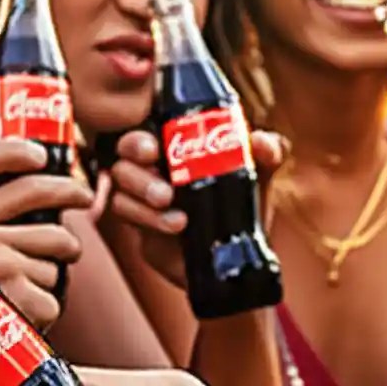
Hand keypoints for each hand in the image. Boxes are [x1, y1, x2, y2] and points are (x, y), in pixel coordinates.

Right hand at [0, 139, 93, 328]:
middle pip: (31, 192)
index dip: (6, 150)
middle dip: (68, 190)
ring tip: (49, 272)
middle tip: (81, 196)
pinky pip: (54, 294)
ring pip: (53, 244)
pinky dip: (49, 308)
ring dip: (62, 259)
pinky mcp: (15, 296)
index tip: (37, 153)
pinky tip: (28, 315)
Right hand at [106, 129, 287, 287]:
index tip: (153, 147)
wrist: (236, 258)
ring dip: (143, 193)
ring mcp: (142, 195)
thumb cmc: (244, 207)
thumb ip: (266, 154)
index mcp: (176, 146)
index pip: (147, 128)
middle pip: (123, 153)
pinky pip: (123, 211)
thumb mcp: (259, 178)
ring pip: (120, 185)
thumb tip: (261, 142)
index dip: (140, 136)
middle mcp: (154, 166)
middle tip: (160, 177)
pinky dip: (147, 217)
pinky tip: (176, 225)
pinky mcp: (138, 223)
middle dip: (135, 162)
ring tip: (174, 209)